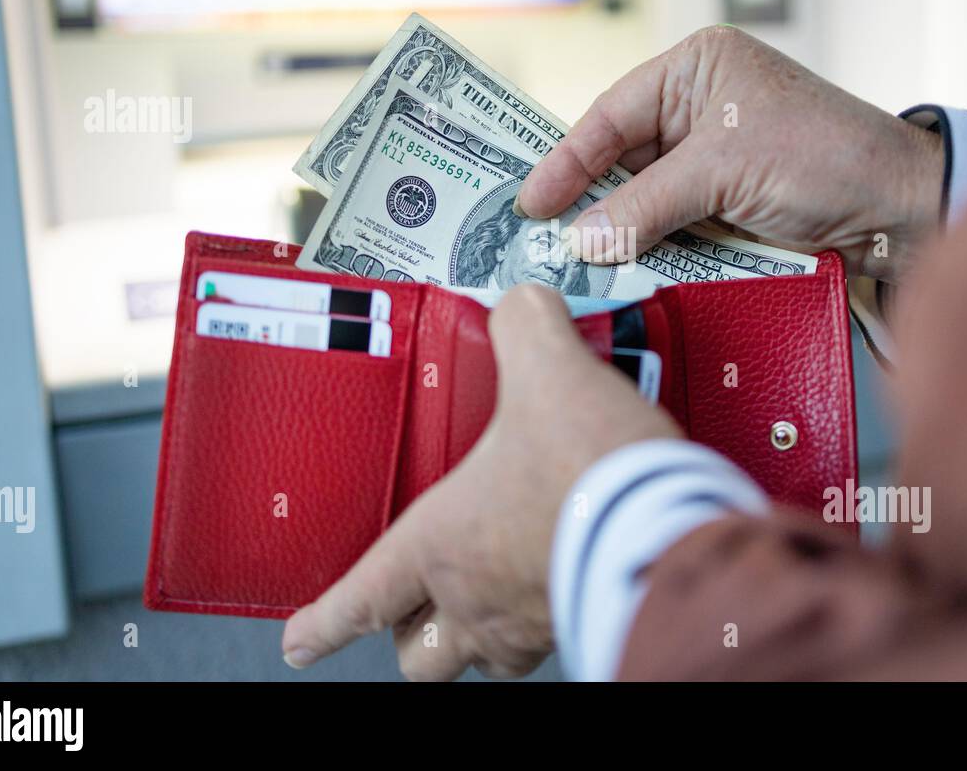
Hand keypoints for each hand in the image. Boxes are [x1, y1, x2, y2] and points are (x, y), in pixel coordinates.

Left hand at [281, 285, 680, 679]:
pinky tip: (565, 575)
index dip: (321, 624)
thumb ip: (524, 328)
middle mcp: (477, 597)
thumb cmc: (591, 471)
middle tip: (414, 609)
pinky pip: (549, 642)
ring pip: (484, 661)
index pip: (359, 599)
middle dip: (410, 636)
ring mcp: (529, 622)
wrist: (667, 526)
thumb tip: (522, 306)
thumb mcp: (549, 372)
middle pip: (417, 654)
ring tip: (493, 597)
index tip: (299, 641)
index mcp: (442, 541)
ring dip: (479, 636)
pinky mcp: (582, 624)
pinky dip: (545, 618)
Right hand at [517, 26, 942, 282]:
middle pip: (623, 158)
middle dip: (592, 202)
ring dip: (623, 232)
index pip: (612, 114)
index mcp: (697, 68)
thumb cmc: (824, 158)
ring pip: (646, 197)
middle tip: (544, 241)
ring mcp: (716, 157)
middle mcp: (701, 106)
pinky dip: (655, 247)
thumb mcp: (724, 172)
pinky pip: (675, 224)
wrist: (903, 209)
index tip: (532, 203)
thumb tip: (581, 241)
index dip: (567, 160)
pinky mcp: (730, 201)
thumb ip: (646, 205)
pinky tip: (629, 268)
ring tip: (579, 263)